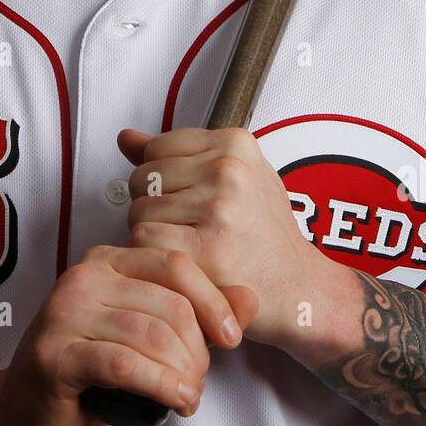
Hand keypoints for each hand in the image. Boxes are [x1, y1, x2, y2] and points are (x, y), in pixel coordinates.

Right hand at [0, 243, 256, 425]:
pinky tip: (176, 403)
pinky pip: (124, 364)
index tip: (232, 338)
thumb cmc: (90, 374)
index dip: (214, 300)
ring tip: (189, 397)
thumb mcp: (149, 339)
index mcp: (106, 260)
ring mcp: (63, 313)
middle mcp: (82, 276)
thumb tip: (252, 297)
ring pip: (152, 335)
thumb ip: (198, 315)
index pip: (175, 264)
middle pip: (169, 303)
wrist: (20, 412)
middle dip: (198, 349)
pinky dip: (161, 386)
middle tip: (199, 381)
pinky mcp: (54, 354)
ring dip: (184, 373)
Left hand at [119, 125, 315, 348]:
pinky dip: (152, 256)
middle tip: (183, 227)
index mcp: (236, 143)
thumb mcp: (235, 177)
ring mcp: (218, 208)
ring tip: (185, 245)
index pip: (156, 147)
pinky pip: (144, 240)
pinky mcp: (207, 248)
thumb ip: (180, 156)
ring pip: (138, 210)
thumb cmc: (265, 233)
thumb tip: (126, 138)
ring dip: (151, 234)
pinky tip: (181, 262)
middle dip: (151, 205)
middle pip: (143, 178)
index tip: (183, 198)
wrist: (299, 286)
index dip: (160, 178)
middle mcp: (228, 170)